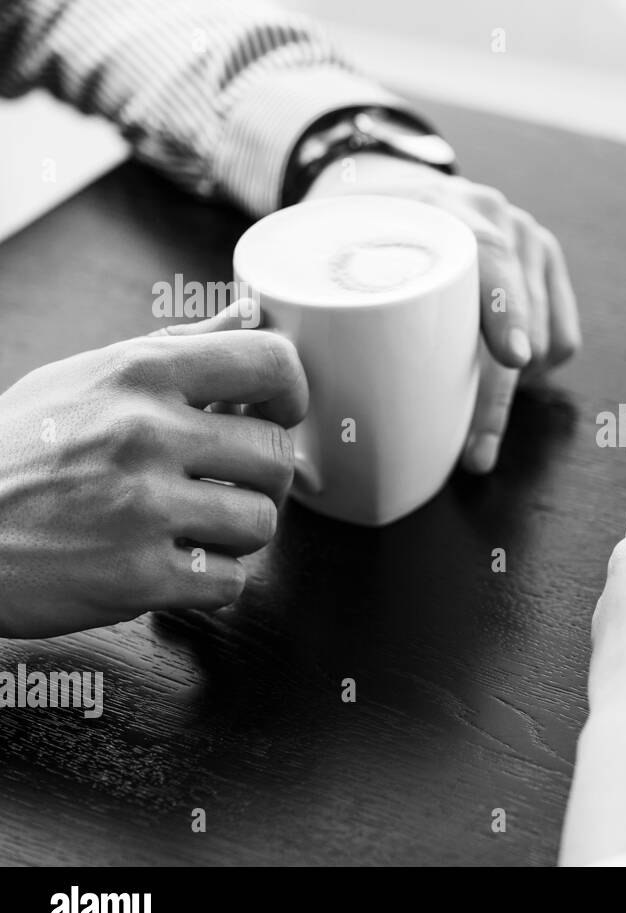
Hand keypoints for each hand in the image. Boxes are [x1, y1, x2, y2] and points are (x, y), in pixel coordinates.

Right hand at [0, 303, 306, 639]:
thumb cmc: (14, 451)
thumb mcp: (84, 378)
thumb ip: (176, 349)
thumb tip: (249, 310)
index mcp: (138, 373)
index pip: (270, 360)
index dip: (291, 394)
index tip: (276, 416)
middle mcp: (146, 432)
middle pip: (276, 455)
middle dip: (263, 479)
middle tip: (228, 486)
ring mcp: (143, 506)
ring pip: (261, 523)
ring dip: (237, 534)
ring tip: (192, 528)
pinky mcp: (136, 575)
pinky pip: (229, 581)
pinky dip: (211, 582)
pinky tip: (172, 565)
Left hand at [304, 152, 580, 472]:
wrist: (382, 172)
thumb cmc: (346, 221)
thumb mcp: (314, 241)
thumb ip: (281, 302)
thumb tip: (245, 387)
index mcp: (444, 208)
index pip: (491, 257)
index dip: (505, 308)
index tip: (509, 358)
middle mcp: (499, 218)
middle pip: (522, 317)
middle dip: (501, 396)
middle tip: (474, 453)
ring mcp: (530, 239)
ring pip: (546, 336)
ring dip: (514, 388)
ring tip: (473, 420)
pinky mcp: (546, 263)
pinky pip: (562, 336)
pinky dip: (540, 368)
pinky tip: (502, 380)